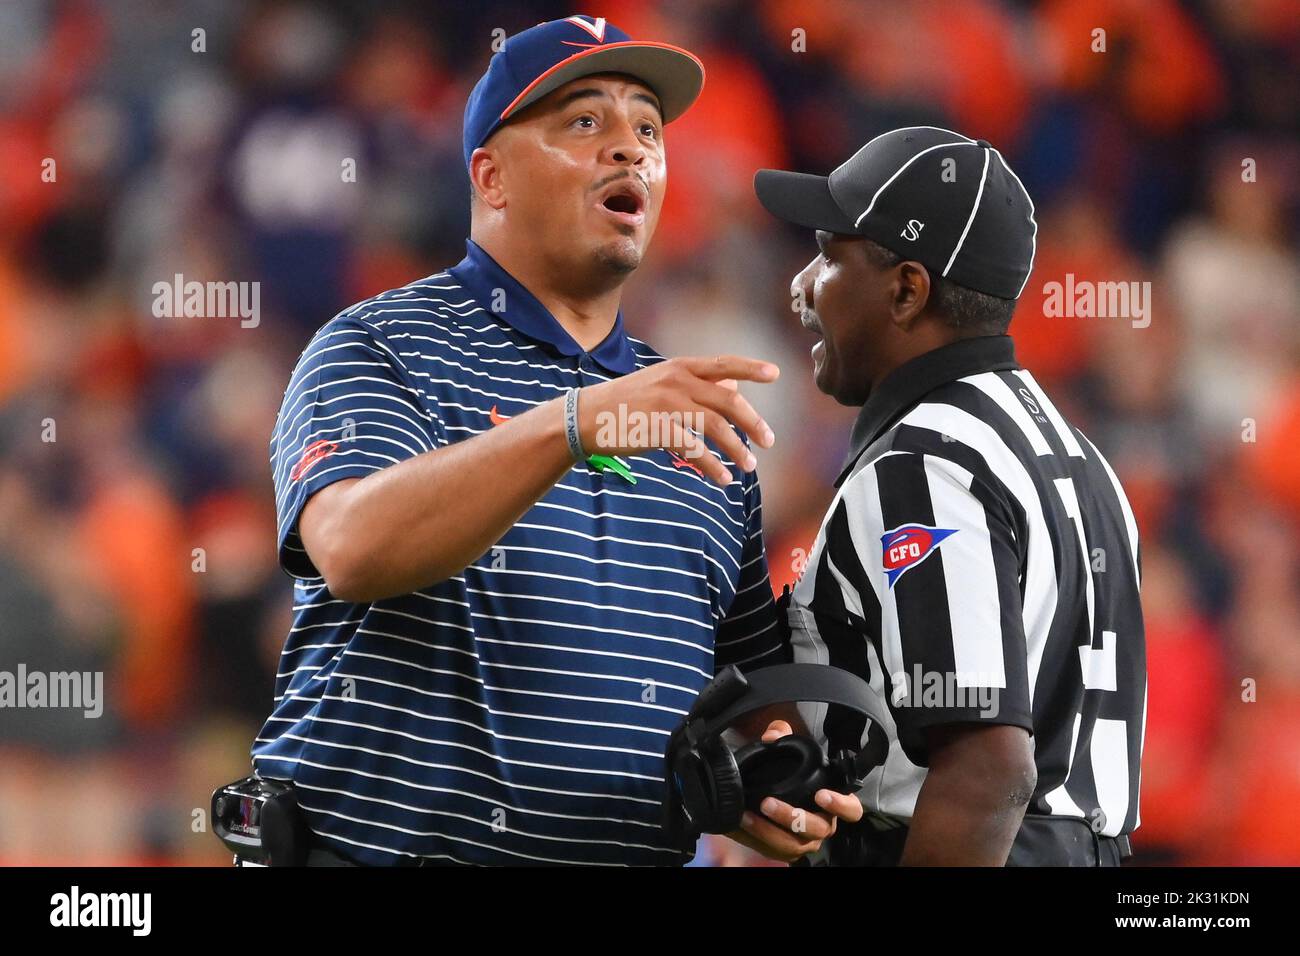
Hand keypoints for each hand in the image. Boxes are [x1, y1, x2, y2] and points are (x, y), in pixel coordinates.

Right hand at [577, 355, 778, 486]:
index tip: (775, 374)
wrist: (584, 417)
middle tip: (769, 440)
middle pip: (726, 400)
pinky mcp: (656, 428)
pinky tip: (722, 478)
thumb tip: (731, 386)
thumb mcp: (660, 383)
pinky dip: (712, 466)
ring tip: (749, 466)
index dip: (750, 368)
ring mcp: (666, 404)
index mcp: (679, 367)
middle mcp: (676, 381)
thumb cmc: (625, 403)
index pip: (722, 364)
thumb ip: (694, 384)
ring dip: (736, 449)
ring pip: (715, 426)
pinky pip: (694, 449)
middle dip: (752, 421)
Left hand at [724, 720, 865, 863]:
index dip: (841, 805)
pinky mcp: (784, 851)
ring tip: (747, 816)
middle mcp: (822, 825)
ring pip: (792, 845)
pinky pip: (771, 851)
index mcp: (832, 803)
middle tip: (767, 803)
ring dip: (767, 831)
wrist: (766, 796)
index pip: (851, 809)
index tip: (822, 795)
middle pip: (816, 829)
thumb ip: (782, 735)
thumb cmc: (788, 774)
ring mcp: (804, 842)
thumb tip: (772, 736)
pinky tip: (738, 826)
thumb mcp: (786, 751)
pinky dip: (754, 839)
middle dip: (791, 817)